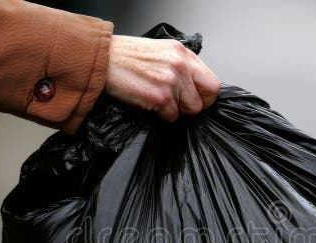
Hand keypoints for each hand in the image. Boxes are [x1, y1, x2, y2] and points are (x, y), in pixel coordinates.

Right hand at [104, 35, 219, 121]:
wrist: (103, 59)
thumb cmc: (126, 56)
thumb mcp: (161, 51)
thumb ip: (180, 65)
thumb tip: (193, 85)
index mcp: (183, 53)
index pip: (212, 83)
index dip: (205, 97)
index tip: (196, 100)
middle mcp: (180, 66)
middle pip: (202, 101)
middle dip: (190, 106)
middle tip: (175, 103)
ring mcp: (171, 82)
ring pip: (188, 111)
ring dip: (174, 110)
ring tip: (157, 98)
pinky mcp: (160, 98)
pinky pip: (171, 117)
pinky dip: (161, 115)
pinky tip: (148, 101)